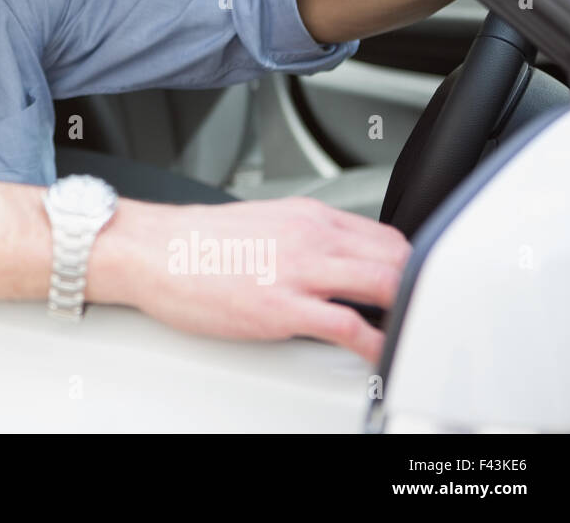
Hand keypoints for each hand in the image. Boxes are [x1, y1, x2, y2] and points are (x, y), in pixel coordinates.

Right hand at [91, 196, 410, 362]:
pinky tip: (379, 354)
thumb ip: (302, 240)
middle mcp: (311, 236)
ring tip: (407, 333)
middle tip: (420, 312)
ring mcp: (299, 271)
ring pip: (385, 283)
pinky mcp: (282, 307)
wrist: (150, 250)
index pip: (384, 236)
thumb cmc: (193, 244)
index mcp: (307, 215)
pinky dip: (376, 344)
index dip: (407, 265)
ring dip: (405, 310)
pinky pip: (350, 327)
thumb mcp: (261, 224)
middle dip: (417, 286)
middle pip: (395, 256)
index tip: (410, 286)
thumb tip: (328, 263)